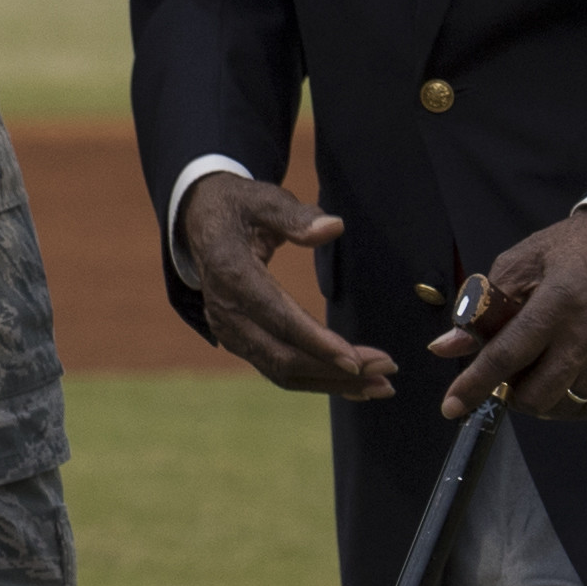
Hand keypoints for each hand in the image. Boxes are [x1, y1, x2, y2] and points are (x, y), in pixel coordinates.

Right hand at [176, 170, 394, 399]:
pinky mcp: (239, 341)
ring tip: (380, 386)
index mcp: (231, 273)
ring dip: (331, 382)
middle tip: (387, 370)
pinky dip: (316, 380)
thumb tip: (334, 227)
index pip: (278, 317)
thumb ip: (296, 216)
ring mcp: (229, 331)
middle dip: (335, 369)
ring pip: (281, 371)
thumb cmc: (240, 207)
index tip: (356, 359)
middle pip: (282, 356)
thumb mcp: (264, 199)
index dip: (317, 342)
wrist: (199, 222)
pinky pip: (277, 369)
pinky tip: (353, 384)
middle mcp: (226, 311)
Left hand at [432, 205, 586, 422]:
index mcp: (558, 299)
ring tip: (538, 371)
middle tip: (508, 376)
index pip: (509, 354)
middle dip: (511, 394)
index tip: (452, 406)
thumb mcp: (516, 265)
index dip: (476, 384)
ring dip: (540, 398)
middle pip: (538, 393)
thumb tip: (445, 347)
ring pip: (564, 404)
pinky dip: (568, 404)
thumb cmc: (564, 253)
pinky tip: (560, 382)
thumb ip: (480, 309)